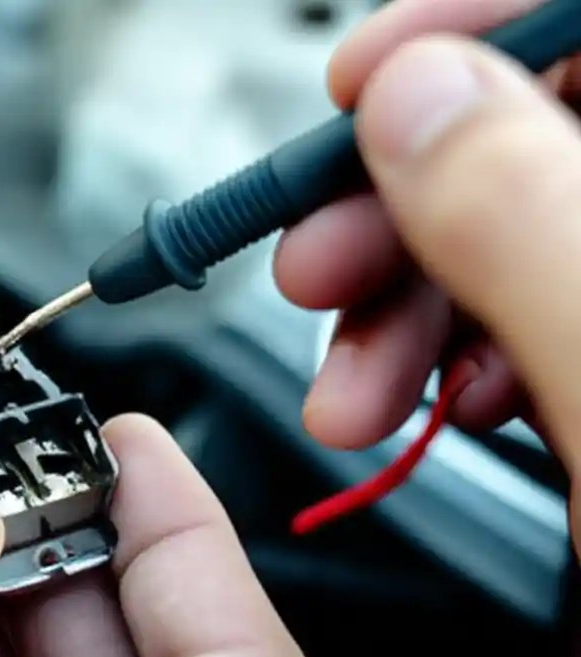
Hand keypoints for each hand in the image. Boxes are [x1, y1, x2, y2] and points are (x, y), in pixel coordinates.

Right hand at [274, 2, 580, 495]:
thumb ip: (520, 221)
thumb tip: (413, 100)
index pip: (577, 18)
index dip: (459, 29)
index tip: (355, 84)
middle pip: (518, 134)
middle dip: (387, 207)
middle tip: (314, 272)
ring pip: (498, 232)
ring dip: (390, 308)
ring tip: (348, 391)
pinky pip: (512, 313)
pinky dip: (441, 360)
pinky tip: (420, 407)